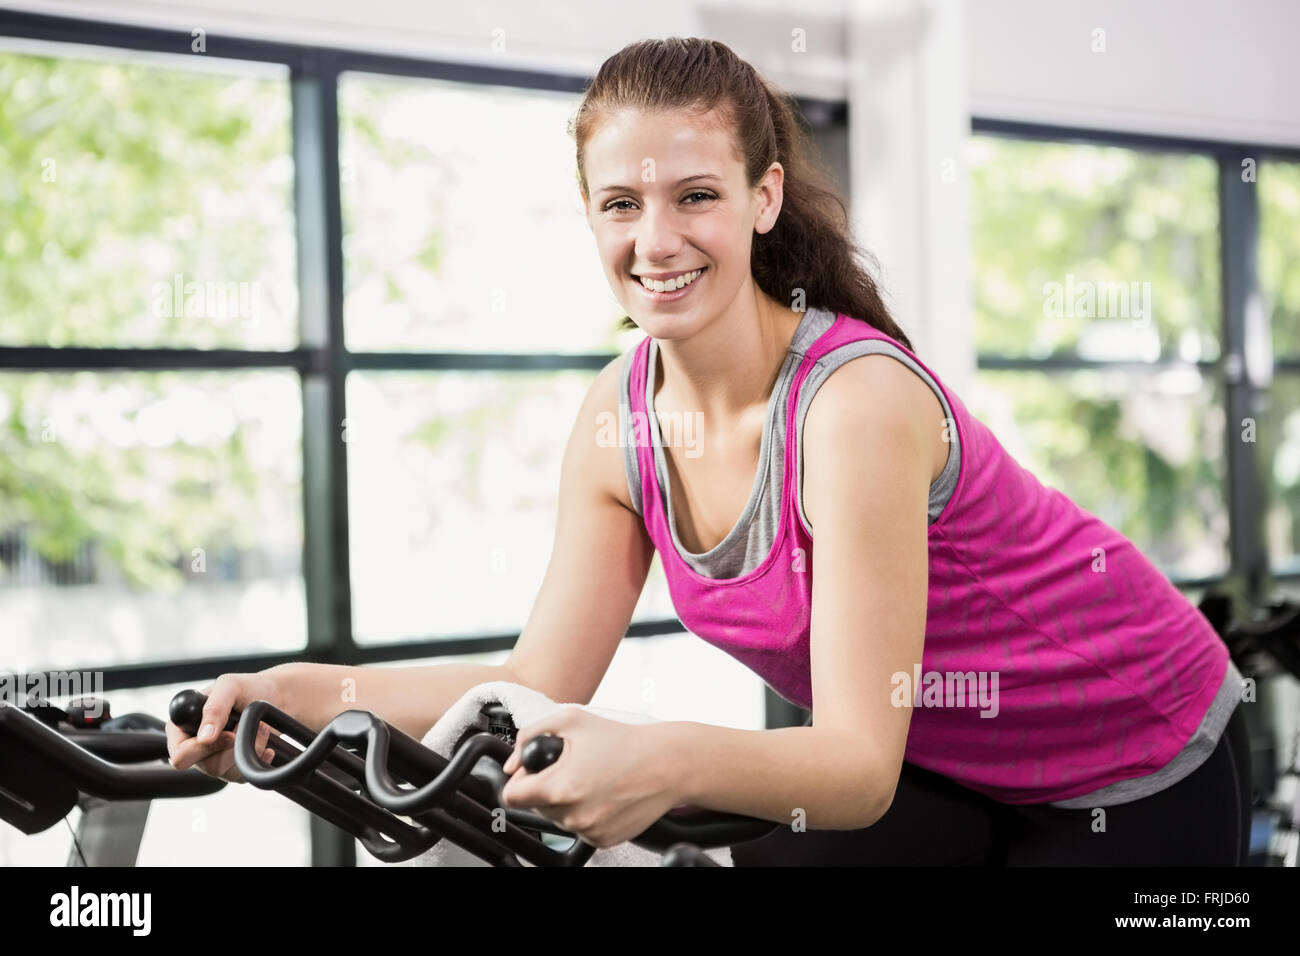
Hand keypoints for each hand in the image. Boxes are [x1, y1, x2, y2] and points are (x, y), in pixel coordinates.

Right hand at [165, 671, 280, 782]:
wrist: (275, 696)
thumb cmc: (248, 688)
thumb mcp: (229, 687)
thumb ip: (214, 709)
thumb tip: (204, 737)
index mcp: (183, 728)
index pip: (180, 754)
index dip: (202, 749)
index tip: (229, 735)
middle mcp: (195, 747)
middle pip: (207, 767)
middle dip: (233, 747)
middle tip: (245, 726)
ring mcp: (214, 760)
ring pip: (226, 773)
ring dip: (249, 748)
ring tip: (259, 727)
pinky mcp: (233, 768)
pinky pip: (243, 777)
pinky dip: (258, 758)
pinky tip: (265, 743)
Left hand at [499, 707, 682, 848]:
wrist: (666, 763)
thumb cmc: (622, 740)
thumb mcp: (570, 720)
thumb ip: (529, 736)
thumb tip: (511, 764)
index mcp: (560, 787)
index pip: (512, 797)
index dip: (519, 779)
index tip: (532, 770)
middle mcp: (573, 815)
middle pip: (535, 806)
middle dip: (546, 786)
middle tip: (571, 766)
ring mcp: (590, 831)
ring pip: (558, 818)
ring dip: (566, 800)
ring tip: (591, 777)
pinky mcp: (605, 840)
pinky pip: (581, 828)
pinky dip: (587, 812)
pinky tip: (604, 792)